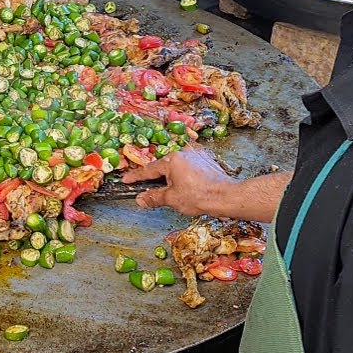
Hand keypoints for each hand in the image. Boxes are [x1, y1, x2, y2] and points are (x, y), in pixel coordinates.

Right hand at [122, 148, 237, 216]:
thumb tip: (140, 200)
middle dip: (157, 179)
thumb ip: (153, 197)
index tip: (126, 180)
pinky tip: (188, 187)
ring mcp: (196, 155)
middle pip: (164, 167)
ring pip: (177, 166)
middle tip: (151, 191)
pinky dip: (185, 175)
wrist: (226, 196)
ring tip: (174, 192)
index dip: (136, 177)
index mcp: (172, 160)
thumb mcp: (172, 199)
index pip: (149, 170)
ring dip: (172, 178)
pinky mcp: (206, 160)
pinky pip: (189, 166)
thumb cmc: (199, 197)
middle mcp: (184, 153)